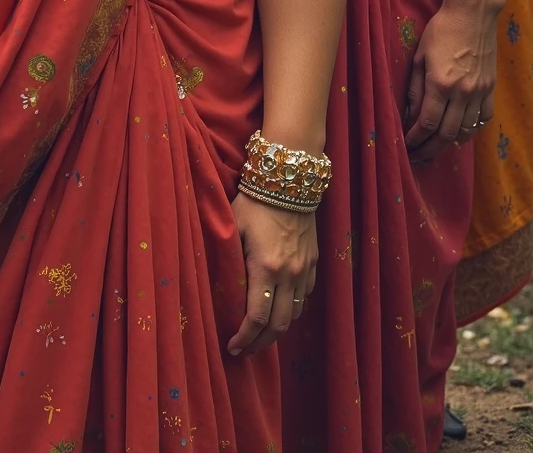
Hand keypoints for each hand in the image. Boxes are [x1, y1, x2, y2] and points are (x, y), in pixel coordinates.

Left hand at [227, 191, 316, 354]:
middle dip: (260, 344)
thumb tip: (219, 289)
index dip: (244, 339)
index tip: (232, 347)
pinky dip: (292, 310)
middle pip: (278, 326)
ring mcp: (304, 270)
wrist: (288, 181)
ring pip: (294, 315)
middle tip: (245, 350)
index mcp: (265, 268)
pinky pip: (305, 297)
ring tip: (260, 335)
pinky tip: (279, 309)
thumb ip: (229, 260)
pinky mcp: (314, 263)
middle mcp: (289, 275)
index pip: (256, 319)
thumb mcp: (233, 228)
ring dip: (277, 330)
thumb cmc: (254, 203)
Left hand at [404, 0, 496, 161]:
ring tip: (435, 148)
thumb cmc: (441, 29)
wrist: (473, 13)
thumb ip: (415, 87)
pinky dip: (471, 130)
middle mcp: (462, 93)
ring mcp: (479, 92)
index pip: (426, 124)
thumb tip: (409, 114)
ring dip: (449, 144)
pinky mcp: (490, 88)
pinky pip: (483, 119)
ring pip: (466, 131)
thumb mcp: (420, 56)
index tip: (405, 146)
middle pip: (446, 134)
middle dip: (429, 149)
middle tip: (417, 156)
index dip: (415, 139)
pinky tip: (459, 133)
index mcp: (441, 84)